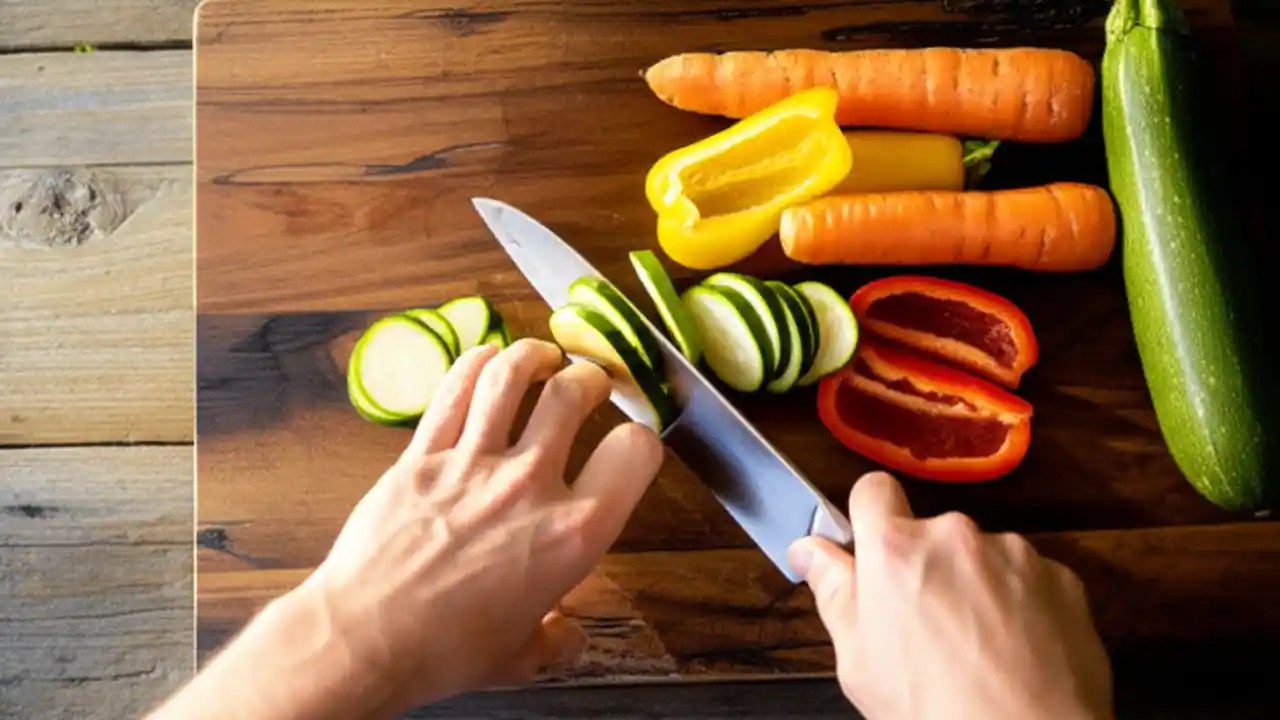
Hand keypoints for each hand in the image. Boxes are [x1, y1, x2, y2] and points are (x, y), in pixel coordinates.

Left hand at [148, 340, 663, 719]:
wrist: (364, 640)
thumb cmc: (443, 651)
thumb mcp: (520, 657)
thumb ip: (554, 640)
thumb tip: (566, 638)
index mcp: (571, 533)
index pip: (634, 453)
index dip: (640, 442)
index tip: (630, 445)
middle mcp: (528, 485)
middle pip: (571, 395)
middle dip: (589, 380)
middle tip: (588, 384)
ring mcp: (471, 463)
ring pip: (511, 377)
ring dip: (533, 356)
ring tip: (543, 357)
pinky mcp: (421, 456)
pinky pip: (453, 392)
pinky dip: (474, 365)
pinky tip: (484, 358)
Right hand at [789, 472, 1112, 719]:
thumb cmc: (934, 711)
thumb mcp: (859, 663)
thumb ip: (834, 593)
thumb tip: (809, 550)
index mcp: (894, 550)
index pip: (872, 490)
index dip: (870, 517)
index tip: (872, 550)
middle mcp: (954, 535)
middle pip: (930, 534)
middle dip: (926, 568)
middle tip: (926, 629)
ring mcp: (1013, 552)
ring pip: (982, 556)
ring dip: (976, 587)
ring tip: (979, 649)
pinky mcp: (1062, 577)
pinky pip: (1029, 579)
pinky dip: (1021, 605)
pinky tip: (1016, 653)